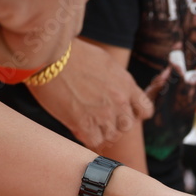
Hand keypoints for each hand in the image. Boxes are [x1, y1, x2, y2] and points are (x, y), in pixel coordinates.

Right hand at [28, 40, 152, 149]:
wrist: (50, 57)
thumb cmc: (72, 54)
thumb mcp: (104, 62)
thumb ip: (115, 81)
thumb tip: (114, 92)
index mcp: (126, 85)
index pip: (145, 110)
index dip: (135, 114)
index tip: (124, 112)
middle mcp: (119, 101)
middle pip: (127, 126)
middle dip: (115, 124)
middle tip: (100, 118)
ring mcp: (104, 114)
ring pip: (112, 136)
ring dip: (101, 132)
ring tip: (88, 122)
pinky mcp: (86, 124)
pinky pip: (95, 141)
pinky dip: (87, 137)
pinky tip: (78, 127)